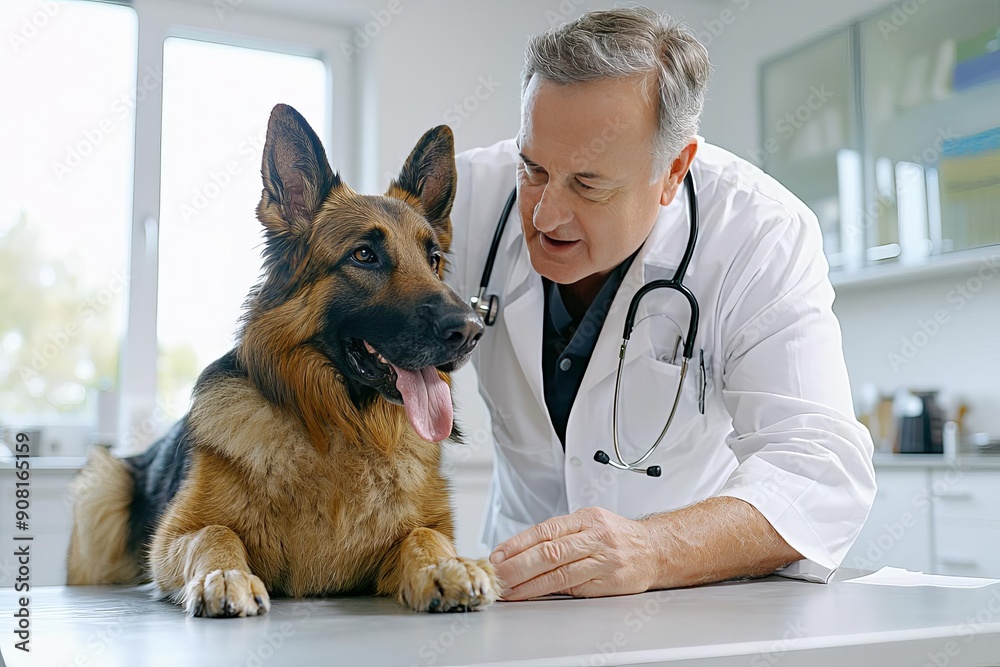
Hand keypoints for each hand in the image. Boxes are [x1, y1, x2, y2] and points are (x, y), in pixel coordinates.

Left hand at [489, 507, 655, 600]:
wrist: (656, 550)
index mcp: (587, 518)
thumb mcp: (591, 522)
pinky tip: (532, 594)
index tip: (497, 556)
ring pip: (559, 572)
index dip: (518, 543)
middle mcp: (596, 537)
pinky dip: (548, 591)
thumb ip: (561, 534)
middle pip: (550, 551)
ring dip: (528, 583)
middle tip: (497, 576)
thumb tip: (520, 551)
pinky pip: (572, 588)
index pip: (546, 530)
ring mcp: (603, 561)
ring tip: (509, 589)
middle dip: (518, 566)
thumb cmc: (618, 537)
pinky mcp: (608, 583)